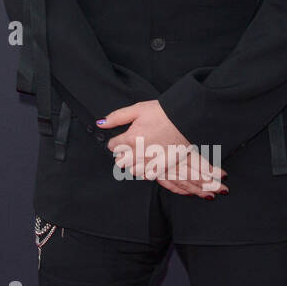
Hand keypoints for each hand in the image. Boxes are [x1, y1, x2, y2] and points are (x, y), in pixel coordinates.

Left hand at [98, 100, 227, 198]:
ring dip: (134, 163)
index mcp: (130, 138)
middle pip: (120, 161)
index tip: (122, 139)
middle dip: (123, 154)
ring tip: (141, 154)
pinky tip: (149, 163)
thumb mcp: (137, 109)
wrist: (186, 118)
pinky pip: (147, 175)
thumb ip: (117, 117)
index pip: (112, 146)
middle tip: (131, 146)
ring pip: (132, 170)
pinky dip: (146, 170)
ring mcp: (150, 162)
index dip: (116, 142)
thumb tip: (101, 124)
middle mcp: (138, 153)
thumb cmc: (163, 113)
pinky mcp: (162, 167)